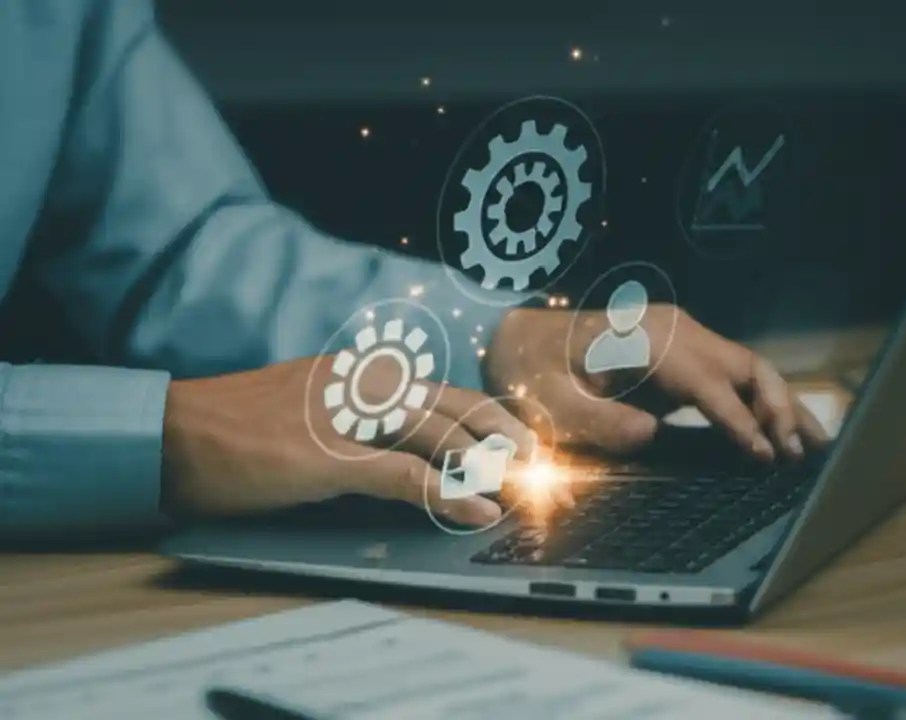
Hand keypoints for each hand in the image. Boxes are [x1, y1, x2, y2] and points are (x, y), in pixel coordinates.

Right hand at [160, 356, 538, 525]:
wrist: (168, 434)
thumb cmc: (235, 426)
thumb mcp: (308, 406)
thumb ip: (358, 417)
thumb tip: (409, 447)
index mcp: (359, 372)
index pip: (444, 390)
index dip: (490, 417)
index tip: (521, 439)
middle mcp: (360, 384)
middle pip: (455, 406)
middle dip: (504, 435)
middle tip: (539, 462)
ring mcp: (344, 418)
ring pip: (438, 434)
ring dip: (487, 464)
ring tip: (522, 487)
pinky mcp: (325, 456)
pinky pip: (402, 475)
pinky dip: (446, 494)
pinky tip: (476, 510)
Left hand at [483, 305, 828, 460]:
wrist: (520, 340)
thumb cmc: (531, 372)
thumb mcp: (549, 400)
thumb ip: (597, 418)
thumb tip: (654, 435)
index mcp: (647, 338)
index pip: (709, 381)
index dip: (739, 419)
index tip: (763, 455)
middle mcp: (676, 330)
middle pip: (747, 366)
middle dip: (779, 410)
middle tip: (797, 457)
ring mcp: (684, 339)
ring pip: (750, 369)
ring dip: (783, 407)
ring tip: (815, 448)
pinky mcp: (685, 357)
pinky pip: (735, 377)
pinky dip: (764, 403)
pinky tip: (784, 434)